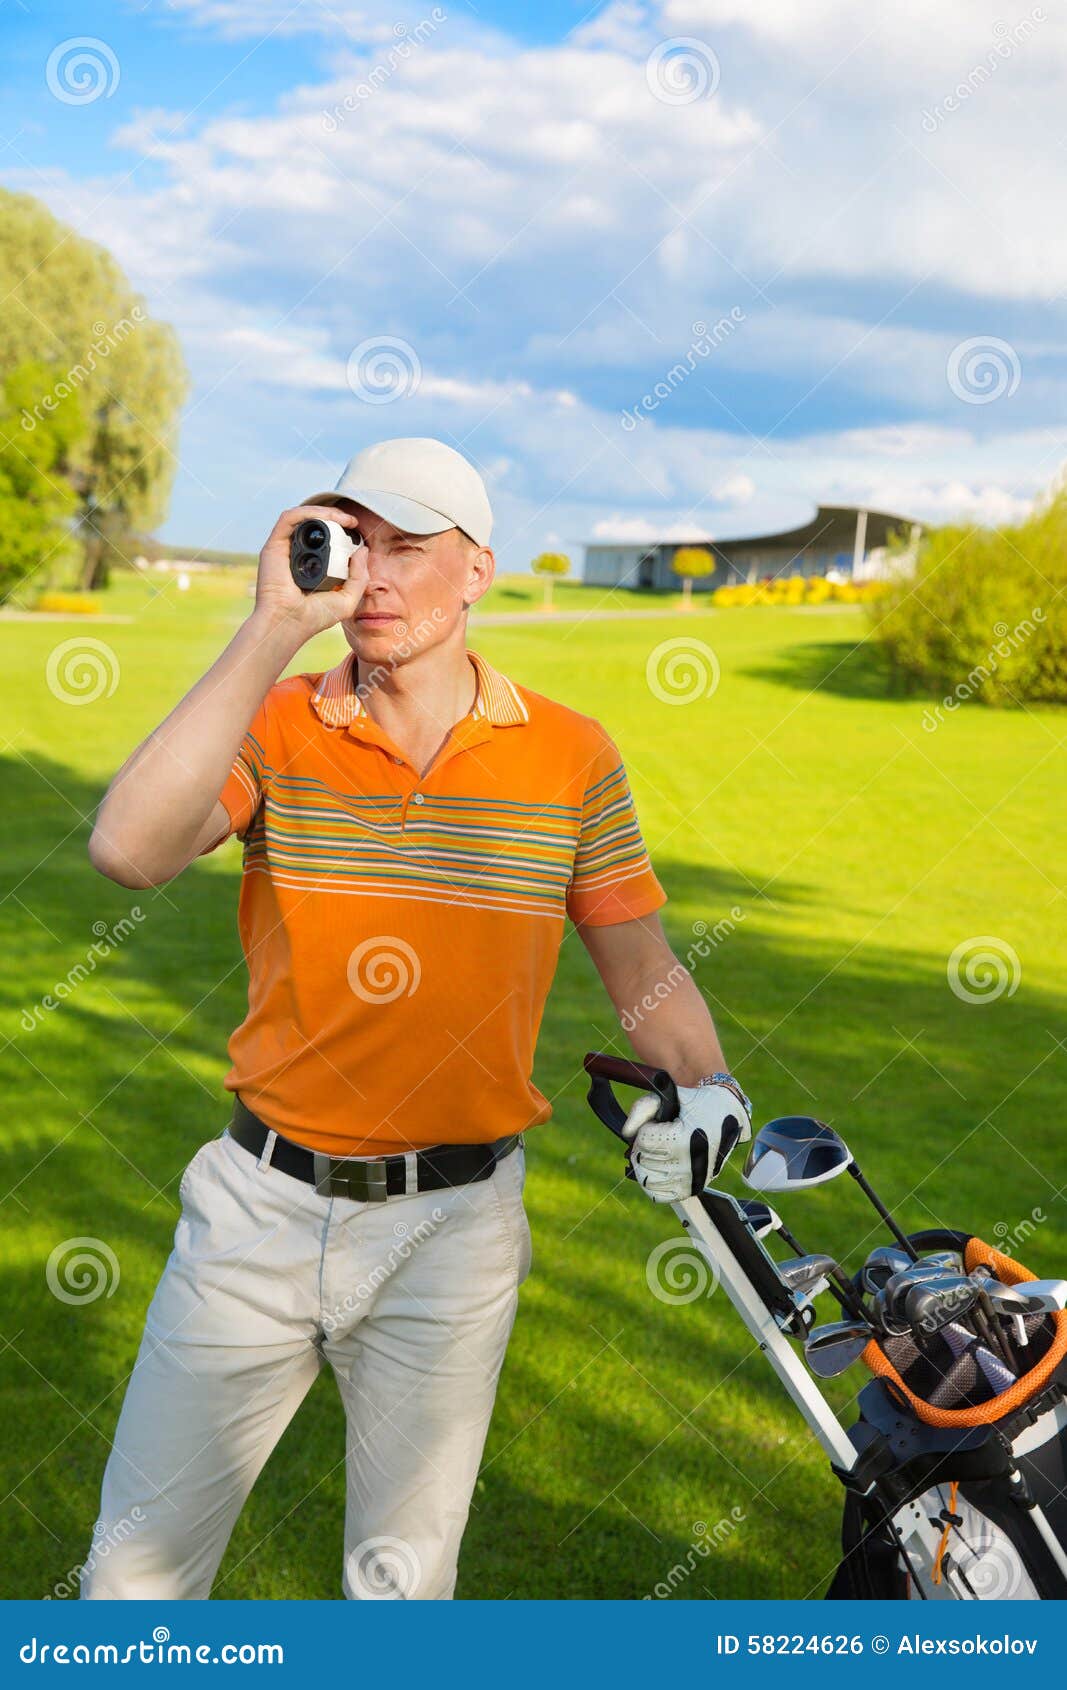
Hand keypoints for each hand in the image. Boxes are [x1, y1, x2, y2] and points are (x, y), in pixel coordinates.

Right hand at [253, 506, 369, 642]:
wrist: (289, 623)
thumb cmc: (314, 617)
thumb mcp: (347, 598)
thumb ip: (359, 576)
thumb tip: (363, 551)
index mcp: (313, 564)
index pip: (326, 538)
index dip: (342, 529)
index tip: (357, 530)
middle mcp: (298, 554)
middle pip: (315, 525)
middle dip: (335, 517)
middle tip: (352, 521)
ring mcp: (285, 549)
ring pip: (303, 517)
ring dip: (324, 512)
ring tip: (343, 518)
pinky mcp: (274, 546)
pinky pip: (289, 518)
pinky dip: (308, 512)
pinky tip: (326, 517)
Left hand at [620, 1082, 751, 1203]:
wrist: (726, 1115)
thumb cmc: (695, 1104)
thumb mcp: (669, 1096)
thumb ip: (642, 1109)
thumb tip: (626, 1133)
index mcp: (685, 1139)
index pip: (643, 1141)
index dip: (645, 1128)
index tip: (659, 1122)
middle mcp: (689, 1164)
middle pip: (642, 1159)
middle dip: (643, 1144)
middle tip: (658, 1135)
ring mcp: (690, 1180)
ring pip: (646, 1179)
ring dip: (645, 1163)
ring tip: (656, 1151)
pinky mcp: (691, 1190)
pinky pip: (657, 1195)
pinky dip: (651, 1183)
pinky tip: (657, 1168)